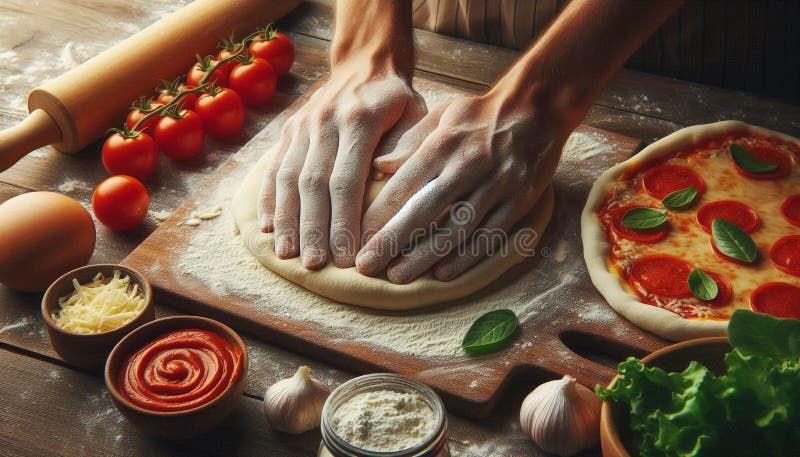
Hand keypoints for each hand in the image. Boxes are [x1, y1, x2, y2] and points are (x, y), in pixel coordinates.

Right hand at [256, 65, 425, 268]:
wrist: (366, 63)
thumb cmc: (398, 100)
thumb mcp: (416, 115)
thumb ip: (405, 149)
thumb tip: (384, 181)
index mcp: (359, 121)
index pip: (346, 180)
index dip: (344, 221)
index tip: (347, 255)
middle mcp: (324, 123)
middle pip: (313, 184)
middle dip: (313, 228)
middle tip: (315, 265)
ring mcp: (302, 126)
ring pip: (289, 178)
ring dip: (287, 219)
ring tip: (287, 256)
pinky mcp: (289, 131)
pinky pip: (274, 168)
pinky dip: (268, 199)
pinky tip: (267, 227)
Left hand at [356, 89, 570, 283]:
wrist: (539, 107)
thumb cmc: (481, 114)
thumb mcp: (442, 115)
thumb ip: (410, 142)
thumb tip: (378, 167)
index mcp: (445, 143)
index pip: (405, 184)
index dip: (379, 213)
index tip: (357, 236)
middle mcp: (469, 165)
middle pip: (425, 211)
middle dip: (393, 241)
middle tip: (367, 266)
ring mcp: (498, 185)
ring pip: (457, 229)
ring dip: (425, 256)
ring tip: (398, 276)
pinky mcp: (520, 200)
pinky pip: (490, 235)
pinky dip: (466, 257)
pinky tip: (443, 272)